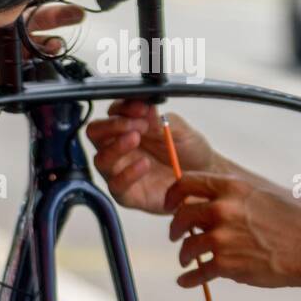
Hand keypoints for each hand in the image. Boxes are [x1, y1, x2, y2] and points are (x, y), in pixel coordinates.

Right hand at [86, 100, 215, 213]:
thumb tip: (144, 106)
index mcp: (130, 128)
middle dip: (111, 126)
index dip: (123, 108)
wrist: (205, 179)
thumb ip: (159, 119)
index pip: (113, 113)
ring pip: (101, 159)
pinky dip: (127, 174)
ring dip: (116, 147)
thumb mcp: (179, 130)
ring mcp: (121, 171)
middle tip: (135, 125)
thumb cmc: (190, 152)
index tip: (141, 109)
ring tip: (136, 139)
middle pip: (96, 134)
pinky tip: (144, 165)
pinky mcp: (127, 195)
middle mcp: (120, 148)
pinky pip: (116, 185)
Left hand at [164, 172, 300, 289]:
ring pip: (187, 246)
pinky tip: (186, 280)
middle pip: (181, 215)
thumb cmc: (294, 222)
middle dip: (175, 228)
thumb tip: (210, 204)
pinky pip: (197, 273)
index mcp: (231, 188)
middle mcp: (222, 209)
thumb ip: (232, 198)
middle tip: (176, 235)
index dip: (173, 195)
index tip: (171, 204)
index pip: (186, 182)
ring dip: (184, 254)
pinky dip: (189, 279)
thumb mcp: (260, 195)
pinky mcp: (226, 264)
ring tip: (187, 259)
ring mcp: (222, 238)